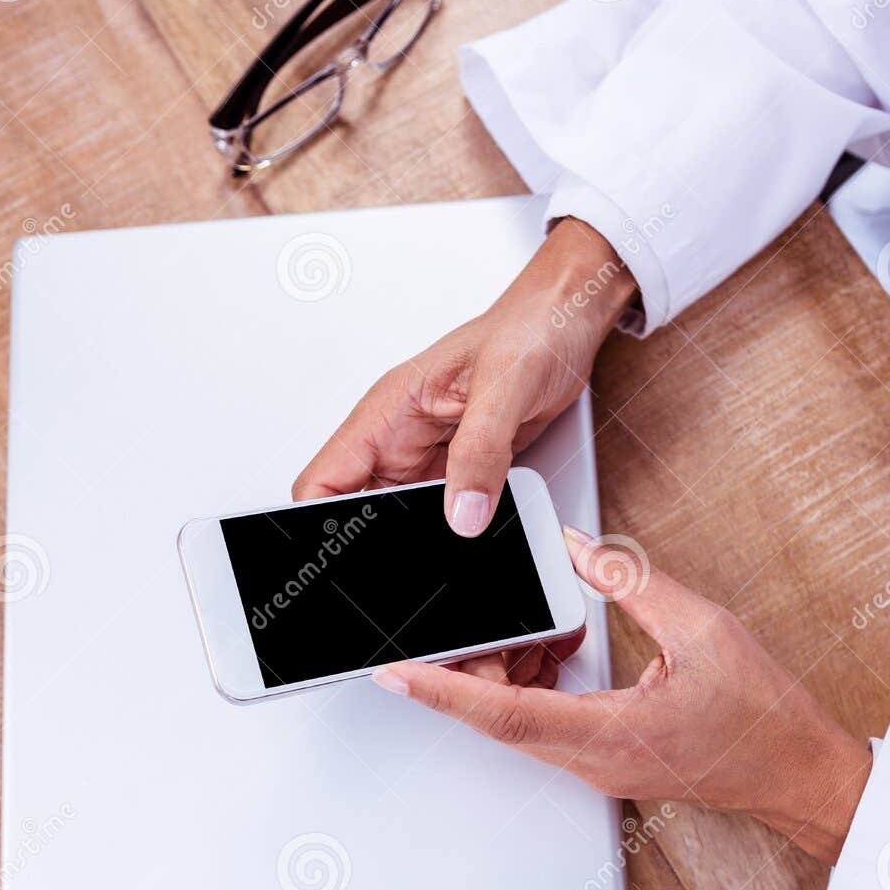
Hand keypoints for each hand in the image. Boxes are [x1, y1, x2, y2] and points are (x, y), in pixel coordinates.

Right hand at [292, 218, 635, 537]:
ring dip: (422, 539)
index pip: (323, 481)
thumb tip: (463, 515)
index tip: (340, 557)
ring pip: (404, 518)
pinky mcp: (465, 469)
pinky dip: (457, 530)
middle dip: (375, 545)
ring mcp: (431, 458)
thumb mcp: (505, 386)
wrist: (570, 321)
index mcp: (388, 412)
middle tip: (407, 568)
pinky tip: (475, 536)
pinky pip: (447, 513)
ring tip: (451, 550)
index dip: (318, 524)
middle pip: (360, 512)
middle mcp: (401, 438)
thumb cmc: (533, 328)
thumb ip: (480, 452)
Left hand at [371, 529, 872, 864]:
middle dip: (453, 677)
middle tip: (421, 636)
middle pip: (497, 721)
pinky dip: (527, 688)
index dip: (444, 692)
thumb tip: (576, 548)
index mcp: (610, 735)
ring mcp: (595, 767)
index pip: (505, 714)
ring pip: (518, 724)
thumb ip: (631, 582)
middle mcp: (591, 761)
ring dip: (493, 682)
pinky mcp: (604, 760)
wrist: (798, 772)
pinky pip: (545, 726)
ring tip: (480, 633)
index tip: (396, 673)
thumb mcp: (703, 628)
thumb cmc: (764, 713)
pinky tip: (539, 650)